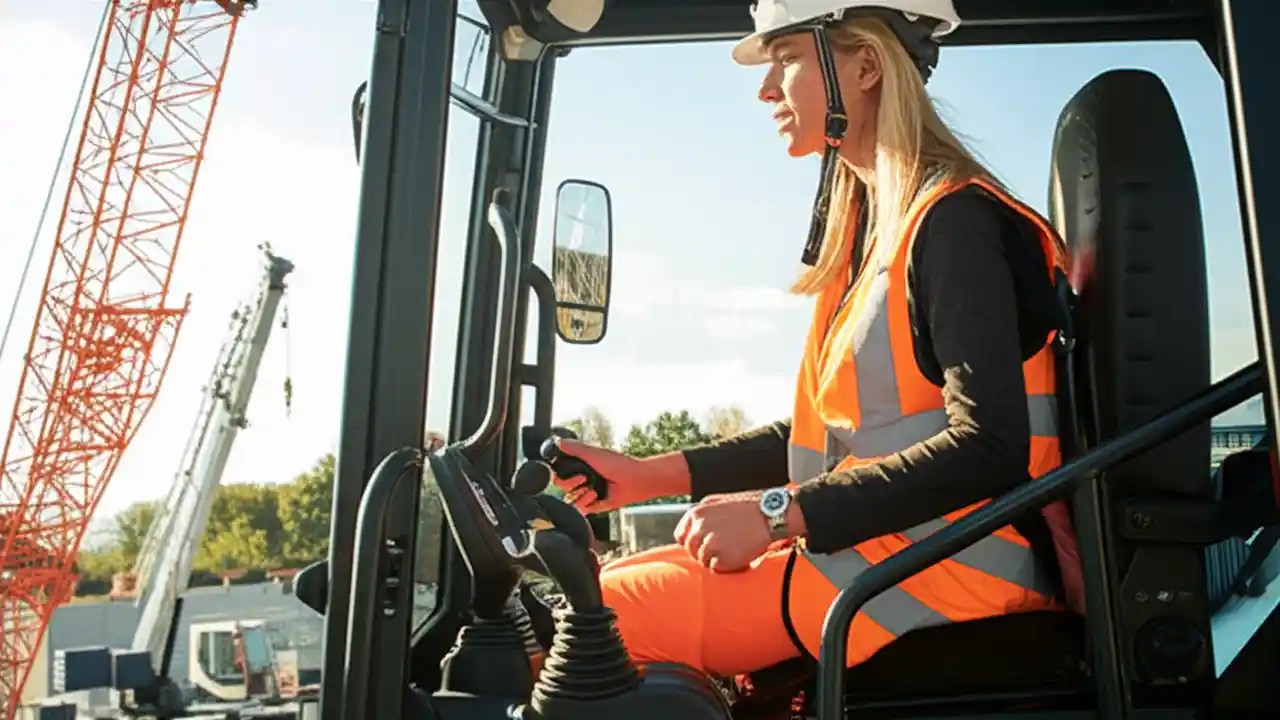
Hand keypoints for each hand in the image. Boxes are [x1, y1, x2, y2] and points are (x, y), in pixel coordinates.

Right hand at [548, 439, 686, 513]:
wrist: (635, 481)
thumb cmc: (619, 465)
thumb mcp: (594, 453)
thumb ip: (575, 448)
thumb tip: (557, 441)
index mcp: (580, 465)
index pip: (559, 471)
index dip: (558, 472)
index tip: (563, 470)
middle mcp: (582, 478)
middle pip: (561, 486)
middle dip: (570, 483)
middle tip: (583, 479)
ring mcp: (587, 492)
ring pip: (569, 499)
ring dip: (579, 495)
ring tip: (593, 490)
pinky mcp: (593, 505)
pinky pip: (580, 509)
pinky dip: (585, 503)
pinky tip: (595, 496)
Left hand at [673, 490, 787, 572]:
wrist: (770, 516)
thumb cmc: (748, 507)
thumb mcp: (718, 502)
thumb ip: (701, 514)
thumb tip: (691, 527)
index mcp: (696, 513)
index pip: (681, 536)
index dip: (693, 541)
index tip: (704, 543)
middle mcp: (698, 527)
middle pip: (691, 550)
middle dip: (704, 551)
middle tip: (724, 547)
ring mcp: (708, 543)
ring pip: (702, 560)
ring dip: (716, 558)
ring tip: (733, 548)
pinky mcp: (720, 558)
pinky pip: (715, 568)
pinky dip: (725, 565)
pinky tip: (737, 554)